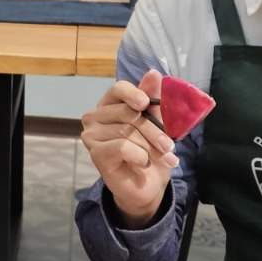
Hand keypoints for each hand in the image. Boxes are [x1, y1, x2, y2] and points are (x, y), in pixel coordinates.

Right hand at [80, 69, 178, 226]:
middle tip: (169, 146)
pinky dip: (140, 156)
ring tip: (164, 158)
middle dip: (154, 130)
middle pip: (128, 113)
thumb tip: (153, 73)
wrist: (146, 187)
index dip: (132, 93)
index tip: (146, 103)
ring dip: (151, 147)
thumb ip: (153, 101)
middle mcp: (95, 116)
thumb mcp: (157, 125)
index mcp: (110, 105)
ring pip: (128, 131)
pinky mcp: (95, 153)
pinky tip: (143, 163)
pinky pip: (123, 147)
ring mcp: (92, 135)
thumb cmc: (149, 152)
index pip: (118, 89)